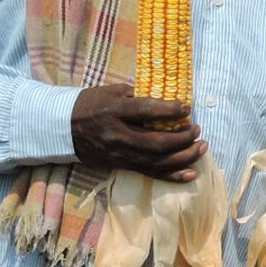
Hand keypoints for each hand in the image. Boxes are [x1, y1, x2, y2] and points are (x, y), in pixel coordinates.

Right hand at [71, 83, 205, 180]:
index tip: (188, 108)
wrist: (63, 128)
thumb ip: (138, 94)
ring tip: (202, 147)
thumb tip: (166, 99)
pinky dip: (173, 175)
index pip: (146, 111)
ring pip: (158, 161)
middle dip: (183, 138)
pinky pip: (150, 173)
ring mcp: (120, 154)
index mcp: (114, 110)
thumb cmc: (90, 104)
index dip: (170, 111)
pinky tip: (191, 173)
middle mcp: (118, 135)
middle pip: (157, 142)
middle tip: (197, 129)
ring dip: (184, 156)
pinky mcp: (121, 165)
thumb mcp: (111, 91)